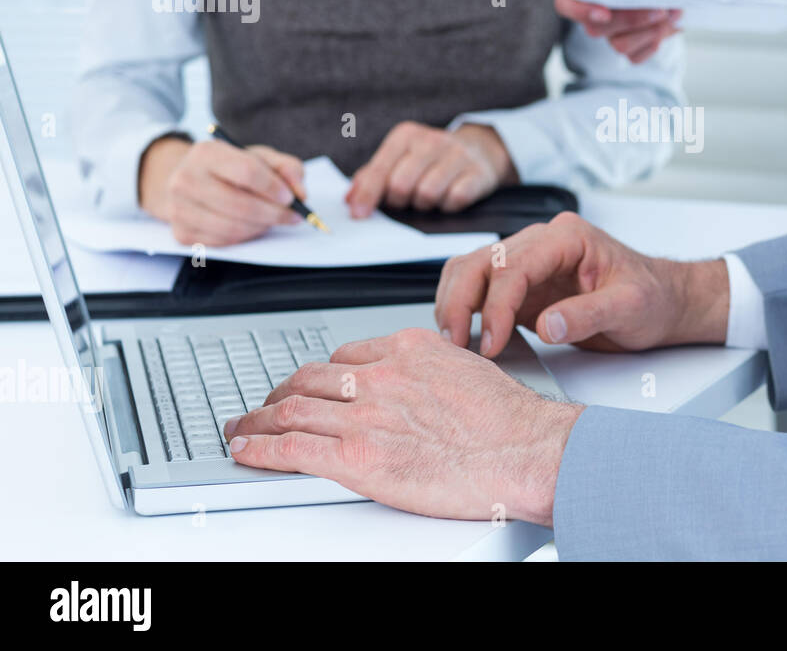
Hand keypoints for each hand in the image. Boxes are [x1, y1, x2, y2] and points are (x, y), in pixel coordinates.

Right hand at [139, 136, 305, 245]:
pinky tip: (252, 226)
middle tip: (292, 216)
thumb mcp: (260, 157)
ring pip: (232, 228)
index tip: (290, 197)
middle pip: (240, 205)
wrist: (190, 181)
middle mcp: (186, 179)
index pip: (247, 172)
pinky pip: (223, 242)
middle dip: (273, 214)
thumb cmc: (230, 168)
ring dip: (261, 227)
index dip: (274, 188)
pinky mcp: (181, 232)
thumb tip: (300, 193)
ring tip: (272, 219)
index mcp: (206, 153)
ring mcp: (179, 208)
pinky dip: (245, 237)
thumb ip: (287, 168)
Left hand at [223, 328, 581, 525]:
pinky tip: (245, 453)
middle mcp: (380, 376)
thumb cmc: (509, 421)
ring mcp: (365, 415)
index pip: (344, 356)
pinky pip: (290, 449)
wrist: (525, 449)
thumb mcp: (468, 371)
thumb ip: (431, 374)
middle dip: (278, 395)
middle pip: (307, 380)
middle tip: (263, 407)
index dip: (317, 377)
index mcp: (407, 350)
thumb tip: (421, 390)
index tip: (308, 387)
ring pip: (289, 410)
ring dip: (256, 421)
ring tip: (241, 430)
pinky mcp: (356, 456)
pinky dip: (258, 450)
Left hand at [346, 122, 516, 217]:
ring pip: (427, 194)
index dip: (367, 195)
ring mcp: (457, 155)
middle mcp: (431, 141)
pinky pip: (455, 199)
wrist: (480, 149)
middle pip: (401, 185)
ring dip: (424, 205)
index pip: (379, 169)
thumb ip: (372, 176)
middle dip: (399, 201)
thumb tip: (350, 199)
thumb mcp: (400, 158)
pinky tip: (448, 198)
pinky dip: (448, 205)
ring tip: (428, 198)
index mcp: (406, 136)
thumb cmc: (431, 159)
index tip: (358, 214)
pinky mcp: (478, 172)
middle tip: (405, 201)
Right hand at [434, 211, 729, 357]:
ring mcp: (529, 264)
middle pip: (480, 262)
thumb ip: (589, 314)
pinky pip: (480, 291)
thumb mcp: (631, 307)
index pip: (514, 264)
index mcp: (567, 237)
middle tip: (458, 345)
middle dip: (461, 302)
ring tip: (456, 344)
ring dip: (455, 304)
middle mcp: (542, 243)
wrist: (663, 303)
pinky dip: (465, 311)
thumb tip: (549, 324)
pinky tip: (466, 337)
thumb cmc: (653, 298)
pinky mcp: (524, 288)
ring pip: (470, 271)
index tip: (492, 341)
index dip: (496, 305)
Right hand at [554, 0, 738, 62]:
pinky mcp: (635, 38)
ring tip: (669, 13)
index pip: (567, 0)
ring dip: (647, 33)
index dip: (580, 11)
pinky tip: (667, 27)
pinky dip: (653, 44)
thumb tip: (601, 4)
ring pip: (617, 45)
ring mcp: (617, 22)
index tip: (605, 14)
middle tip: (659, 8)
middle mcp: (600, 0)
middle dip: (630, 21)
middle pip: (594, 28)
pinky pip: (634, 56)